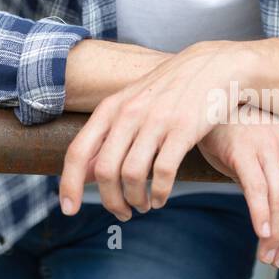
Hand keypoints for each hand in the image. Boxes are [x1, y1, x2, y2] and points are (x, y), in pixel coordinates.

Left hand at [59, 40, 238, 220]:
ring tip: (142, 205)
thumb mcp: (128, 105)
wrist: (210, 66)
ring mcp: (156, 120)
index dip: (69, 184)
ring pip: (132, 175)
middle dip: (110, 200)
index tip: (68, 210)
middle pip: (104, 170)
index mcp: (110, 108)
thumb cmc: (165, 91)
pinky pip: (163, 172)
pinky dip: (159, 193)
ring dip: (134, 200)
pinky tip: (160, 198)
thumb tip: (80, 174)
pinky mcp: (184, 129)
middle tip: (122, 213)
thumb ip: (105, 137)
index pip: (78, 151)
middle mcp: (128, 113)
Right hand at [197, 108, 278, 266]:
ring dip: (275, 234)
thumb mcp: (265, 152)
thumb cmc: (234, 133)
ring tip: (266, 253)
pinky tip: (259, 232)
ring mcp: (266, 144)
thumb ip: (278, 178)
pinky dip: (260, 215)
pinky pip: (257, 188)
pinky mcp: (242, 148)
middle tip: (278, 258)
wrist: (206, 104)